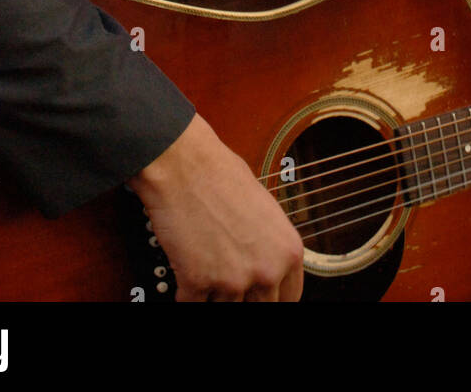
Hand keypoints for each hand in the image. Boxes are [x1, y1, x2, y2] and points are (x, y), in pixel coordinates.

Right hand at [128, 113, 304, 301]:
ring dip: (213, 292)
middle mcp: (265, 270)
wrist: (182, 163)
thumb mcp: (264, 208)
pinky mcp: (197, 282)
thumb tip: (264, 268)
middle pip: (259, 308)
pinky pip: (192, 305)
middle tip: (229, 280)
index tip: (259, 296)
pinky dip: (187, 294)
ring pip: (224, 308)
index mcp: (288, 251)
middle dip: (243, 297)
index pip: (289, 299)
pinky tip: (186, 273)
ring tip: (206, 266)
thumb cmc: (219, 173)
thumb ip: (269, 246)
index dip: (271, 297)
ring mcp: (232, 280)